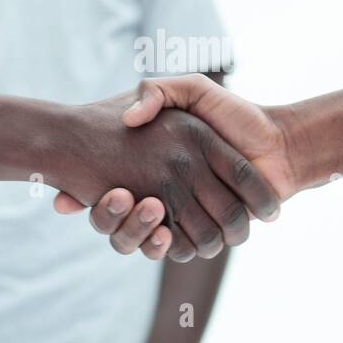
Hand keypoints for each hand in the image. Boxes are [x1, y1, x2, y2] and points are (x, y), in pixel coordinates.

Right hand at [56, 86, 281, 261]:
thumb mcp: (193, 91)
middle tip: (116, 196)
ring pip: (137, 241)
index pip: (100, 187)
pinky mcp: (200, 234)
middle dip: (107, 217)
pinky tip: (165, 231)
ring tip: (146, 210)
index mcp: (149, 165)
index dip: (80, 193)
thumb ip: (158, 91)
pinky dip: (165, 246)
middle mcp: (159, 194)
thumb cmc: (237, 115)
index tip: (63, 194)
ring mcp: (179, 216)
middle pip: (112, 221)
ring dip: (135, 234)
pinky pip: (172, 251)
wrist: (280, 146)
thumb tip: (126, 118)